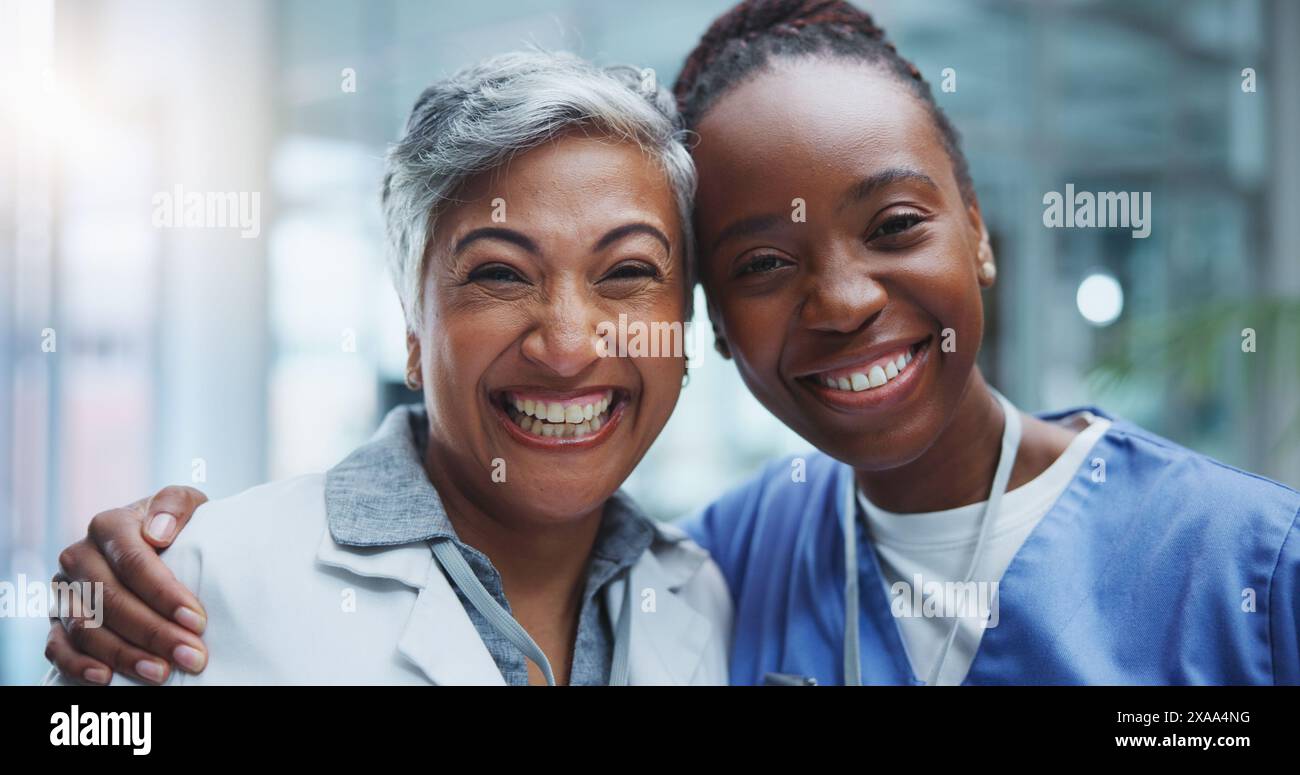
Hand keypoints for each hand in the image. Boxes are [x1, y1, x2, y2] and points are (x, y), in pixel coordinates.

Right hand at [45, 486, 209, 683]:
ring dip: (124, 654)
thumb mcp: (186, 504)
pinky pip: (58, 646)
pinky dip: (77, 665)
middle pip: (112, 600)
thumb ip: (174, 505)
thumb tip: (158, 532)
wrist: (156, 541)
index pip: (134, 562)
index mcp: (109, 525)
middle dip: (154, 633)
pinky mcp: (57, 619)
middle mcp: (79, 556)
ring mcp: (65, 590)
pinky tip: (106, 678)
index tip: (197, 620)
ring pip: (86, 628)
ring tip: (161, 673)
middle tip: (191, 656)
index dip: (165, 594)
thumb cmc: (177, 527)